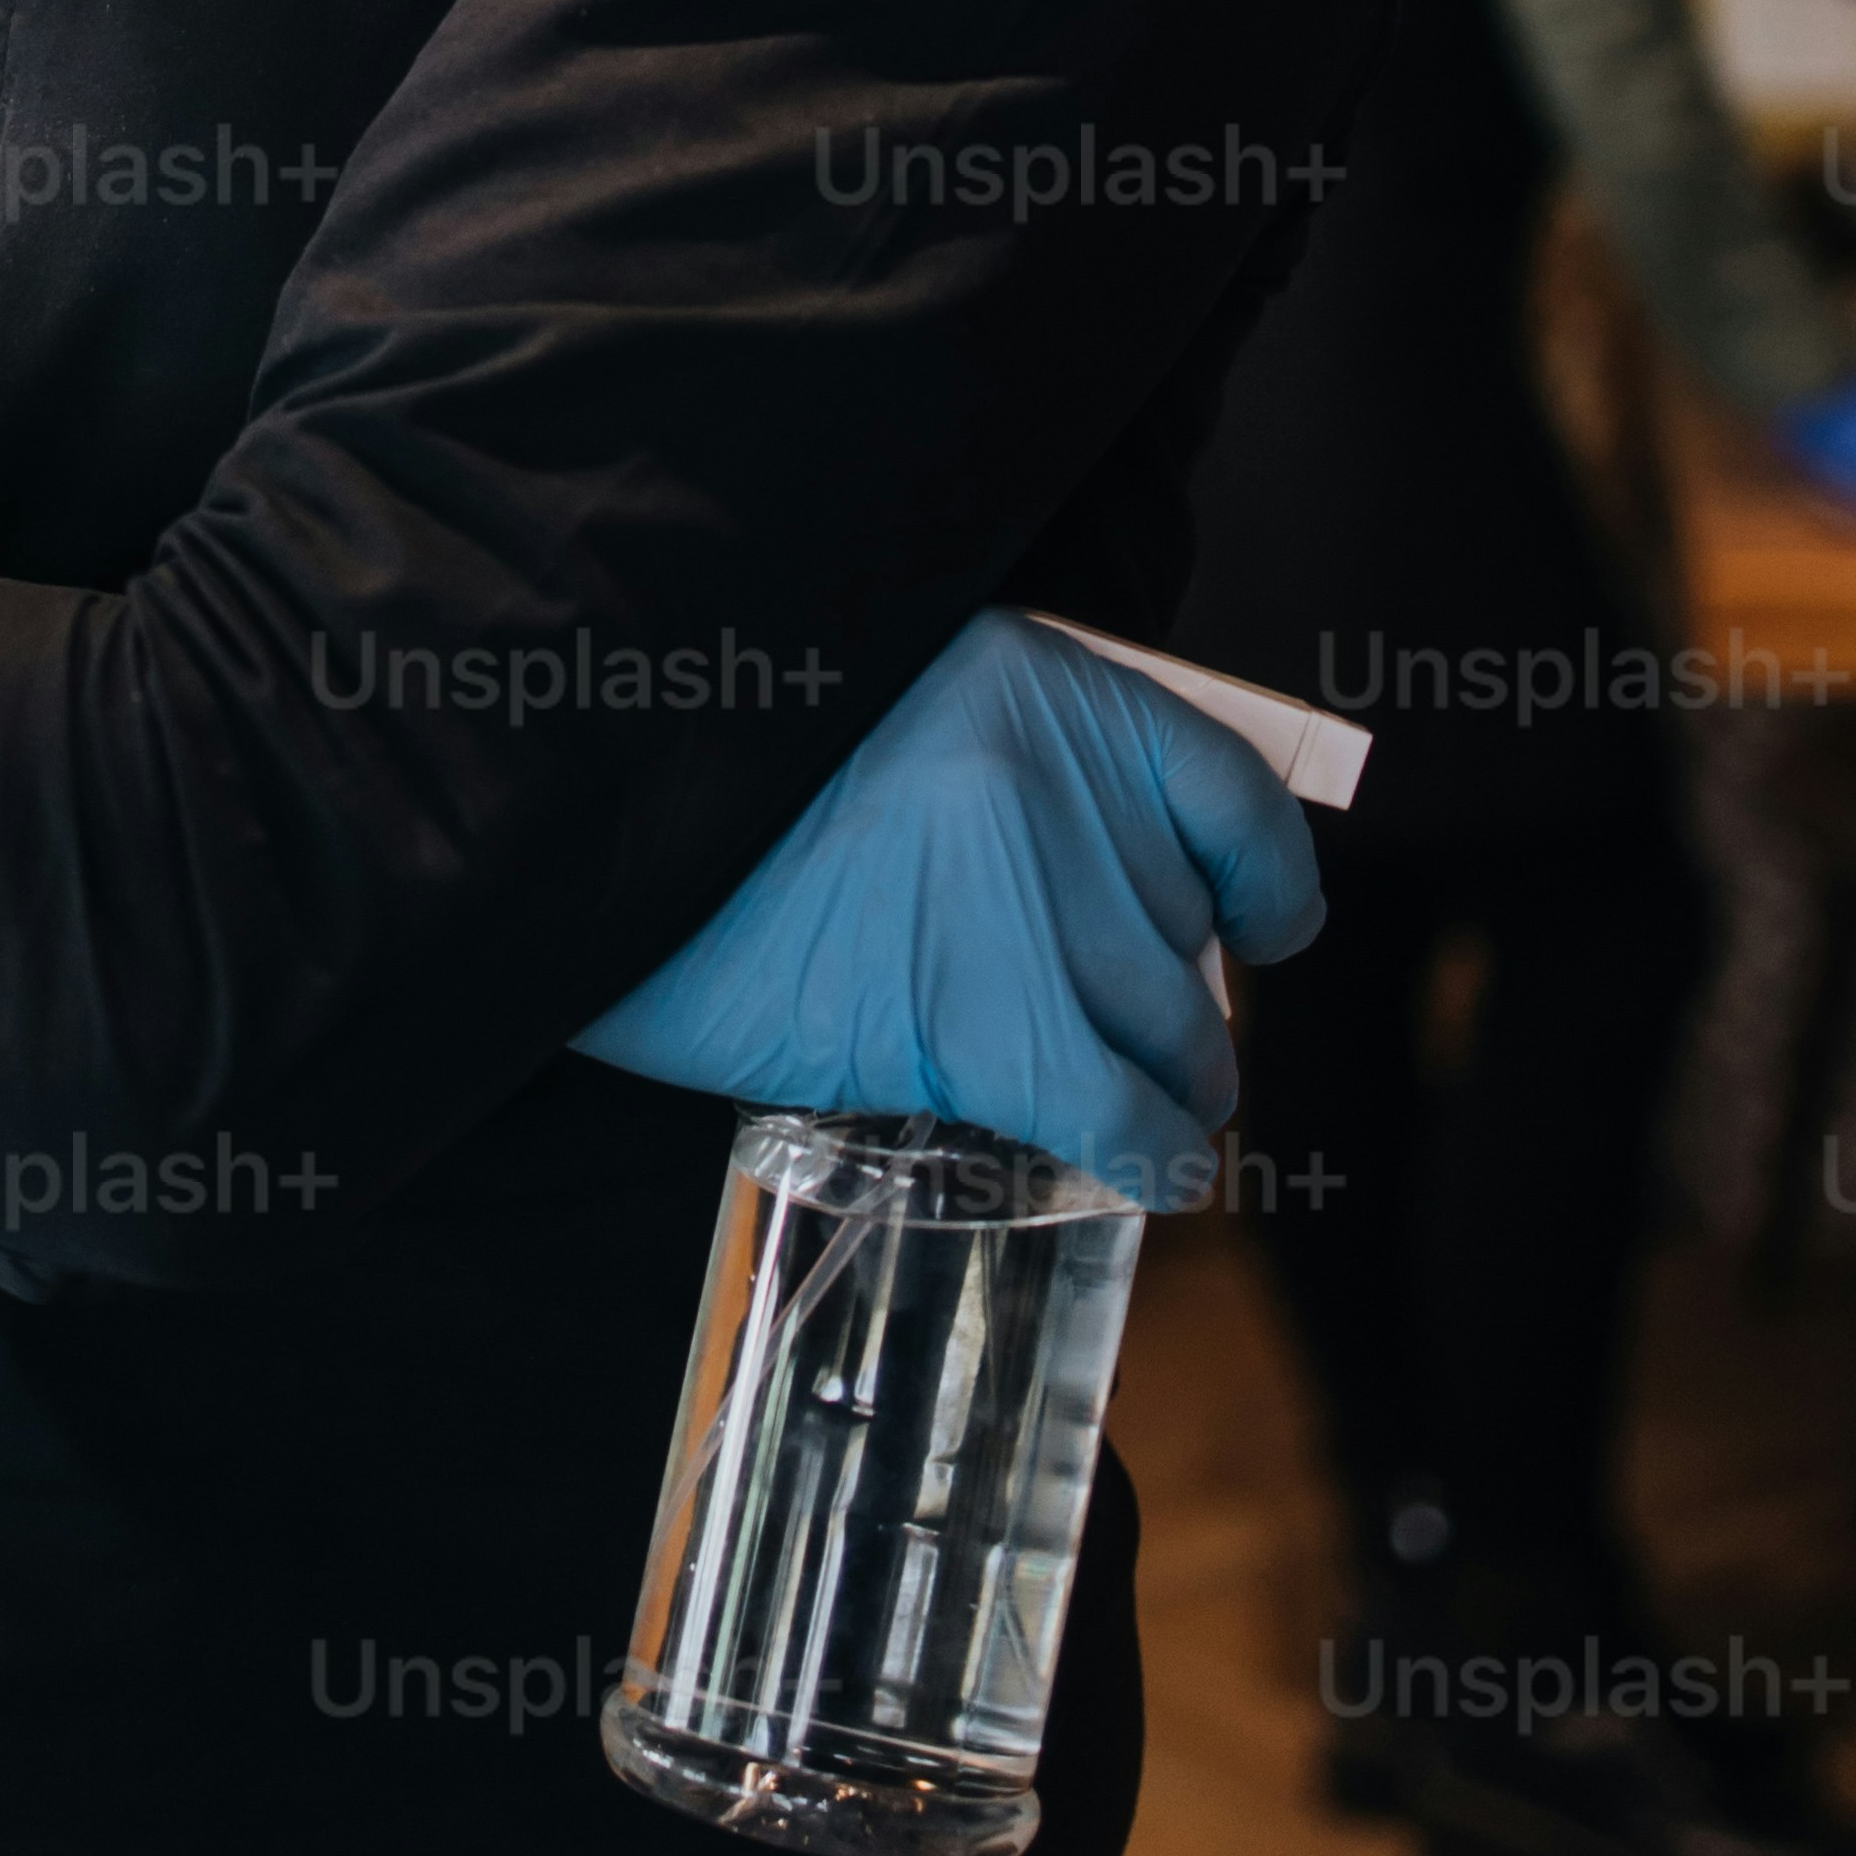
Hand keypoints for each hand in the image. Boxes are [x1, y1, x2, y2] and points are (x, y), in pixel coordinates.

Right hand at [572, 614, 1325, 1202]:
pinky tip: (1149, 1172)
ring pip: (1178, 1027)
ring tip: (1138, 1111)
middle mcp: (1061, 786)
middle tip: (1140, 1046)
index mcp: (1037, 683)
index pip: (1229, 790)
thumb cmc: (707, 782)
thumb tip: (1090, 892)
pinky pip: (1124, 1112)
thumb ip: (993, 776)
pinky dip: (1153, 1155)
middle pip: (1191, 932)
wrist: (590, 829)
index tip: (1261, 926)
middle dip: (1179, 1004)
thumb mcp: (870, 713)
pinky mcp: (985, 1023)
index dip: (1265, 880)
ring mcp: (1032, 904)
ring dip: (1171, 1083)